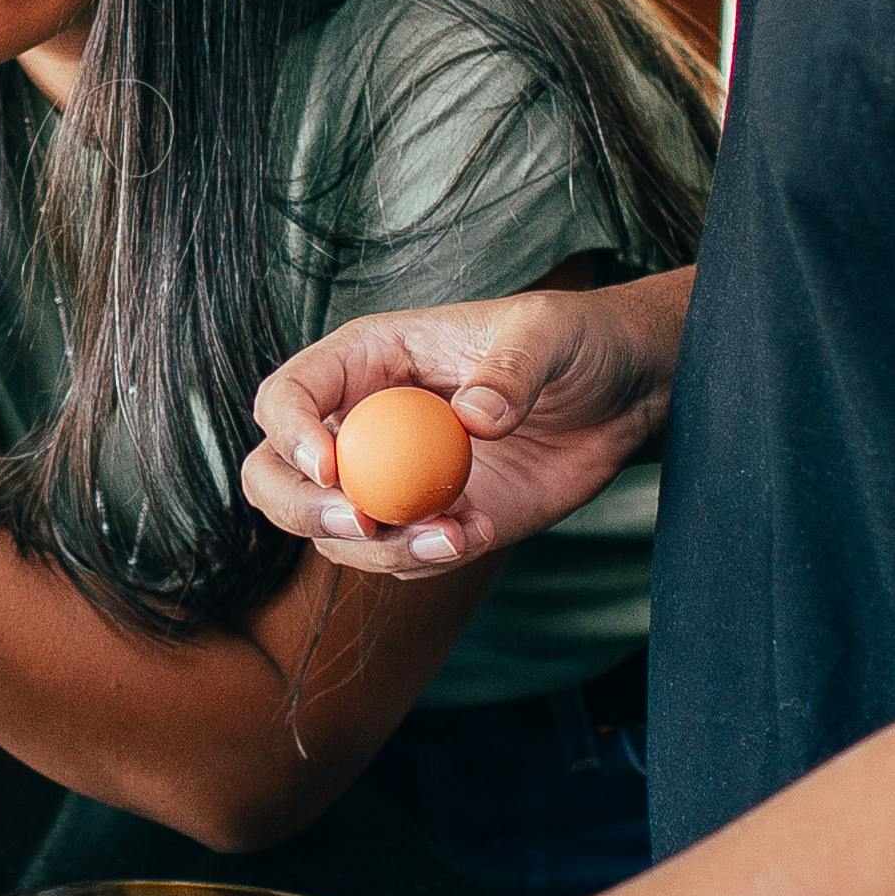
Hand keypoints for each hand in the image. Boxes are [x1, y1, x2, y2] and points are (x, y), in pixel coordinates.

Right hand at [240, 278, 681, 574]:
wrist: (619, 397)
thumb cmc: (571, 342)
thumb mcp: (547, 335)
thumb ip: (512, 369)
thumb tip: (474, 419)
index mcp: (366, 360)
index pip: (288, 395)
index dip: (290, 433)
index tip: (332, 467)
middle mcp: (361, 423)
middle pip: (275, 477)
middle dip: (302, 508)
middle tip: (361, 522)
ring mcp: (390, 480)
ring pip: (332, 532)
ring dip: (379, 547)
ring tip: (455, 535)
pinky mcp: (429, 522)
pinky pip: (395, 558)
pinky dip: (426, 560)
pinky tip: (477, 534)